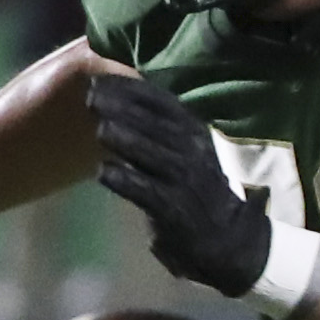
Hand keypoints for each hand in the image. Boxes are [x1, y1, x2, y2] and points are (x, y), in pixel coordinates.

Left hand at [89, 75, 269, 297]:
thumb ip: (159, 135)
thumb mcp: (188, 154)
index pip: (161, 102)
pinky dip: (122, 180)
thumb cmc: (201, 193)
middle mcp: (192, 151)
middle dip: (120, 107)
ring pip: (149, 152)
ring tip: (99, 129)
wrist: (229, 240)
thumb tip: (118, 108)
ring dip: (123, 138)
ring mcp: (183, 180)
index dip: (130, 88)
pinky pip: (144, 190)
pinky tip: (102, 172)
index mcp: (195, 132)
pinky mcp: (173, 209)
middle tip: (91, 97)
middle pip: (152, 122)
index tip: (102, 79)